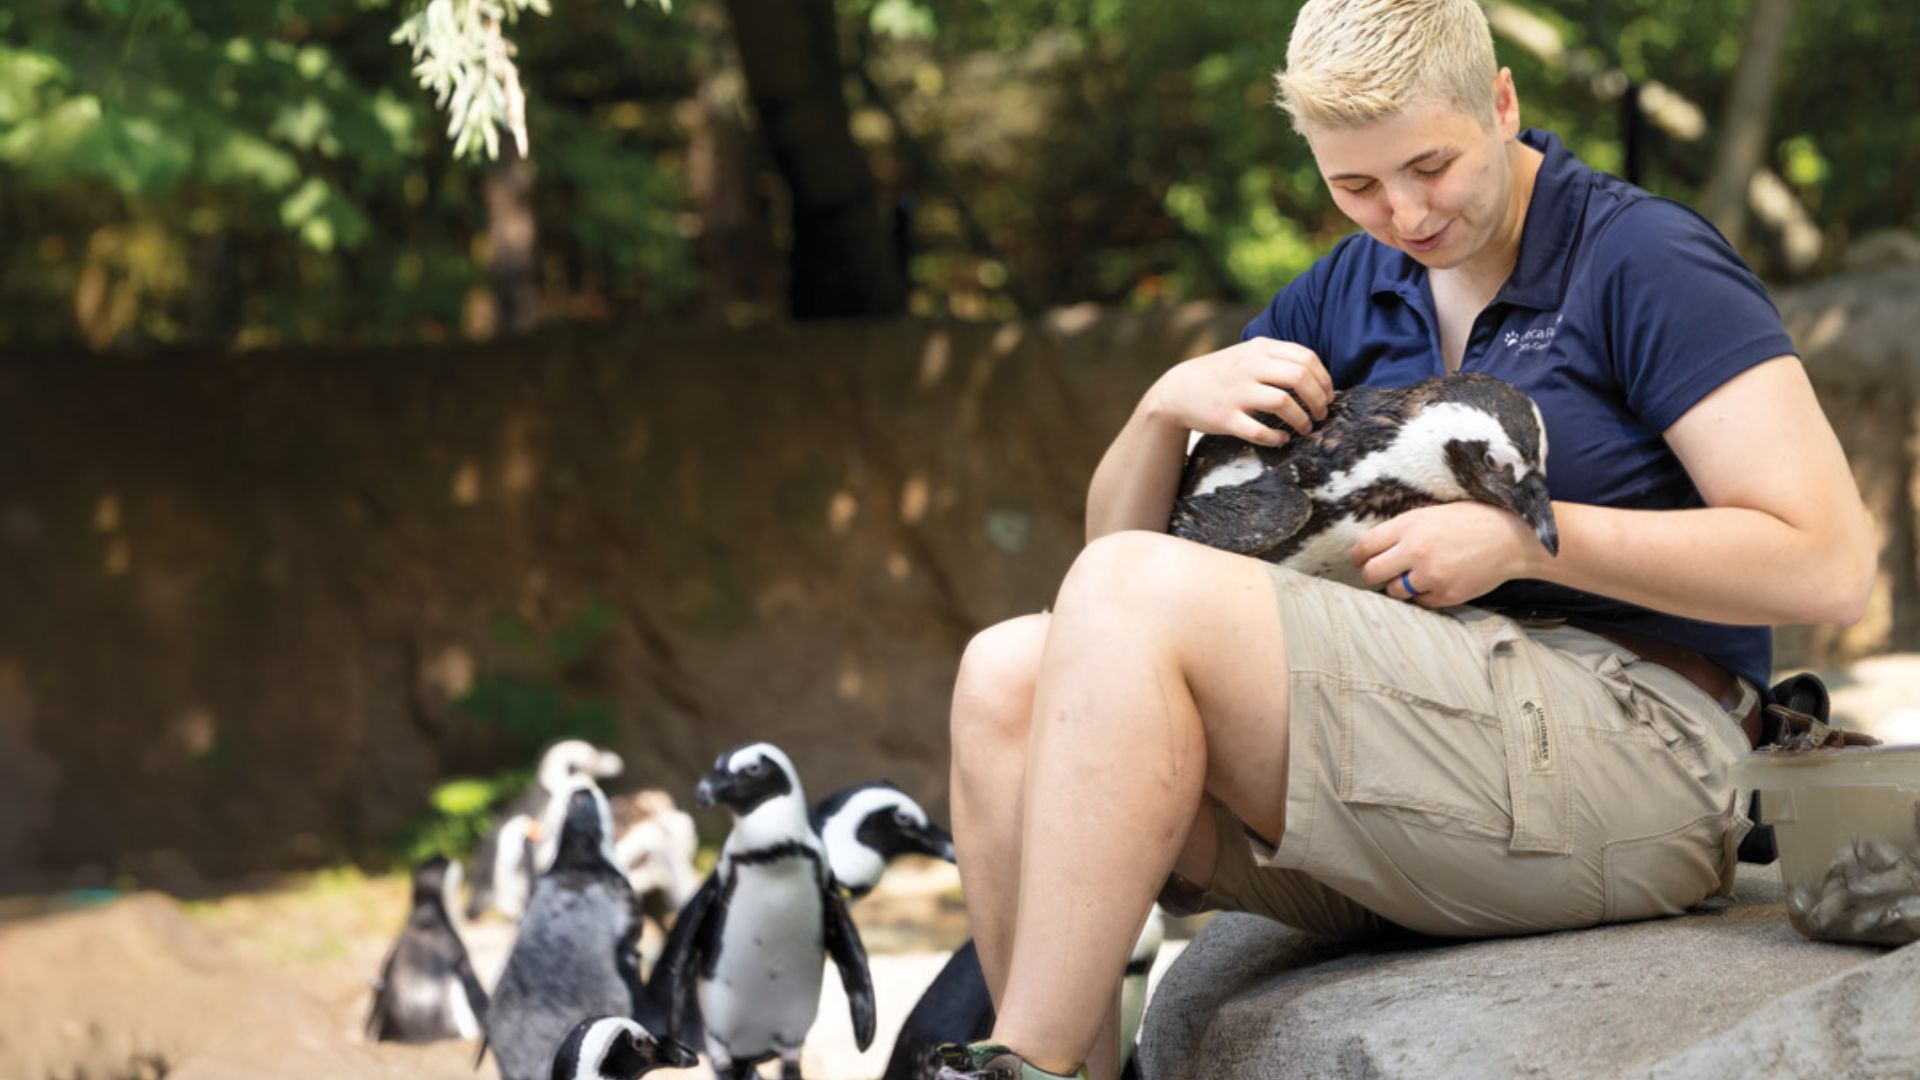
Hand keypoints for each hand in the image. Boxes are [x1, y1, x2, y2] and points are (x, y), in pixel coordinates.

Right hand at [1143, 337, 1332, 446]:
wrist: (1178, 389)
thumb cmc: (1222, 374)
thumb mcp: (1248, 353)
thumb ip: (1278, 359)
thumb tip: (1317, 378)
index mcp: (1259, 348)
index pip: (1306, 358)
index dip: (1324, 379)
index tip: (1328, 395)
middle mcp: (1249, 366)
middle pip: (1299, 377)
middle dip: (1318, 399)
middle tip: (1321, 414)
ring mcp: (1236, 392)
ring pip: (1283, 403)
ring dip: (1302, 420)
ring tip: (1305, 428)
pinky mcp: (1225, 417)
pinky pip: (1260, 430)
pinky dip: (1277, 437)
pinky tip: (1282, 439)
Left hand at [1351, 502, 1543, 606]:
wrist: (1512, 538)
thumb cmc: (1473, 519)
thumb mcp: (1433, 512)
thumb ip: (1405, 528)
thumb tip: (1377, 544)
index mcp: (1409, 526)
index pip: (1365, 546)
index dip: (1357, 556)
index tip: (1358, 560)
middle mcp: (1415, 552)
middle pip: (1372, 573)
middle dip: (1373, 574)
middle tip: (1381, 573)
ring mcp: (1430, 576)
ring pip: (1395, 592)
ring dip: (1400, 586)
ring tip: (1417, 576)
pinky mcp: (1446, 595)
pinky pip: (1421, 602)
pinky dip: (1425, 596)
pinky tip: (1438, 582)